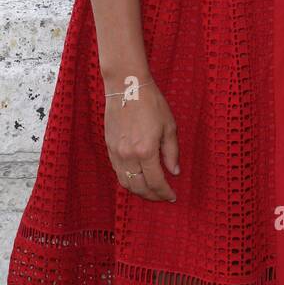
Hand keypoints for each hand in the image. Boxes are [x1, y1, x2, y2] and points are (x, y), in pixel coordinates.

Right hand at [104, 75, 178, 200]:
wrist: (127, 87)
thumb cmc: (151, 103)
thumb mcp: (169, 126)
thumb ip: (171, 152)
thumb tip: (175, 172)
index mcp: (146, 151)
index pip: (155, 181)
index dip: (164, 192)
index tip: (172, 196)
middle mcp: (128, 156)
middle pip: (138, 187)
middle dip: (151, 196)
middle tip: (162, 197)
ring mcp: (116, 153)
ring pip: (125, 182)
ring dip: (138, 191)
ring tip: (150, 191)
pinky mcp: (108, 147)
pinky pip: (117, 171)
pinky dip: (127, 180)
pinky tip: (137, 178)